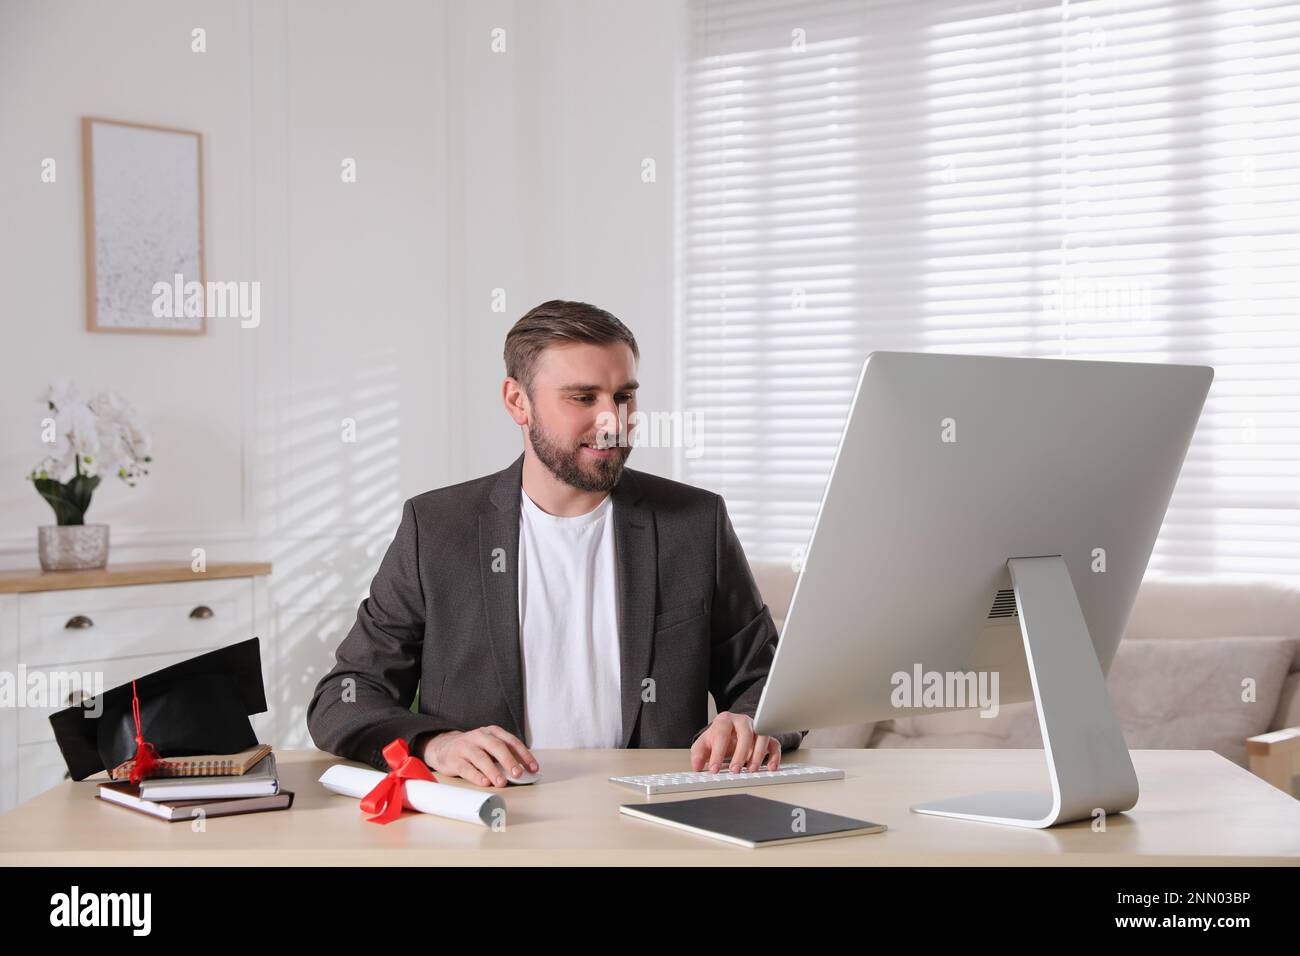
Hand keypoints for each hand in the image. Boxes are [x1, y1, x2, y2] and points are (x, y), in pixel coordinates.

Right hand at [422, 726, 538, 787]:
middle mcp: (479, 736)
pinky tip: (484, 782)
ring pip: (481, 758)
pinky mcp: (454, 759)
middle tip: (518, 774)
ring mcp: (465, 747)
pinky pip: (466, 768)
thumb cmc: (473, 748)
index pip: (511, 742)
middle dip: (509, 760)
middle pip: (496, 747)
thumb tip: (522, 772)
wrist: (442, 746)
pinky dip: (476, 776)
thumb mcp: (489, 746)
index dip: (524, 755)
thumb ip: (503, 755)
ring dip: (493, 771)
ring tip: (502, 782)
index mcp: (492, 732)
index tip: (533, 768)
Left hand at [690, 711, 780, 773]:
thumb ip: (698, 754)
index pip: (722, 734)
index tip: (715, 769)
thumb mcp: (704, 745)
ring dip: (758, 754)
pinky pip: (774, 744)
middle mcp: (742, 721)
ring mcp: (756, 728)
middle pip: (744, 733)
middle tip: (734, 770)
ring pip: (762, 737)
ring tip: (751, 770)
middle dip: (740, 754)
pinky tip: (771, 767)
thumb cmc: (717, 738)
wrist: (728, 733)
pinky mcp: (767, 738)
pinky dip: (774, 756)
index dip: (718, 752)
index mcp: (724, 720)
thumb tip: (696, 766)